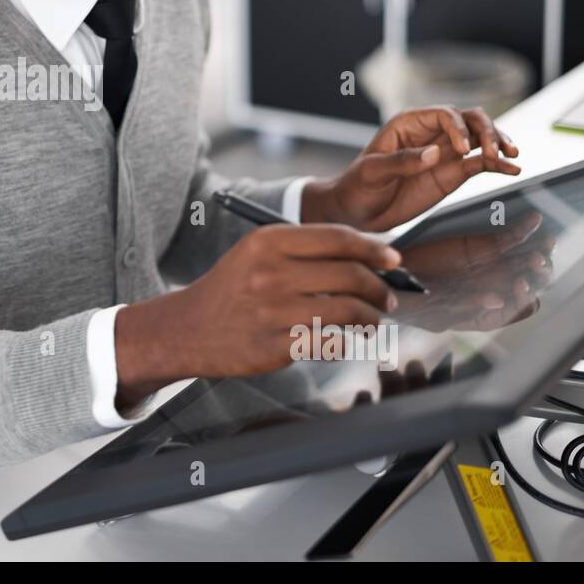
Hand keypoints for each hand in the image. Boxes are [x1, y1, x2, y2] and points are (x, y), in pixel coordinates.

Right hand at [115, 223, 401, 402]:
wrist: (189, 327)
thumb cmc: (232, 289)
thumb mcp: (257, 252)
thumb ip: (305, 250)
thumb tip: (366, 256)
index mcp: (270, 241)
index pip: (339, 238)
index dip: (375, 249)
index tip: (394, 260)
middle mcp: (272, 272)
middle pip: (350, 275)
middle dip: (380, 288)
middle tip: (388, 297)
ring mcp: (273, 310)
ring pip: (348, 310)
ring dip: (371, 317)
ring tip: (373, 321)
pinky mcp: (275, 345)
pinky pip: (331, 343)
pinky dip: (348, 342)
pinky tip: (348, 340)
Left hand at [303, 105, 521, 231]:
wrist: (357, 212)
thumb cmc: (357, 187)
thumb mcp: (372, 173)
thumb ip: (401, 162)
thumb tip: (434, 154)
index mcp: (409, 124)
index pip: (443, 114)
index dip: (457, 127)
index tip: (461, 148)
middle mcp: (431, 133)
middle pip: (469, 119)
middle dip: (487, 130)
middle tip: (494, 151)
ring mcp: (445, 152)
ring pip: (480, 138)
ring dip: (497, 143)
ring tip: (511, 156)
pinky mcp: (453, 173)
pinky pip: (481, 164)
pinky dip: (498, 165)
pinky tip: (513, 169)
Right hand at [390, 211, 554, 331]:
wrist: (397, 276)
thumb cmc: (413, 301)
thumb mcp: (435, 313)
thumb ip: (467, 307)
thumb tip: (497, 301)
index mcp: (491, 312)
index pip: (519, 307)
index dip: (525, 297)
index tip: (519, 284)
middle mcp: (498, 290)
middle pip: (531, 283)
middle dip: (538, 273)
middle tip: (535, 262)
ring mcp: (495, 267)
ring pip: (527, 259)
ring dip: (540, 251)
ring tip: (545, 243)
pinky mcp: (487, 245)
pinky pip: (512, 236)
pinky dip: (524, 227)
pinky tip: (533, 219)